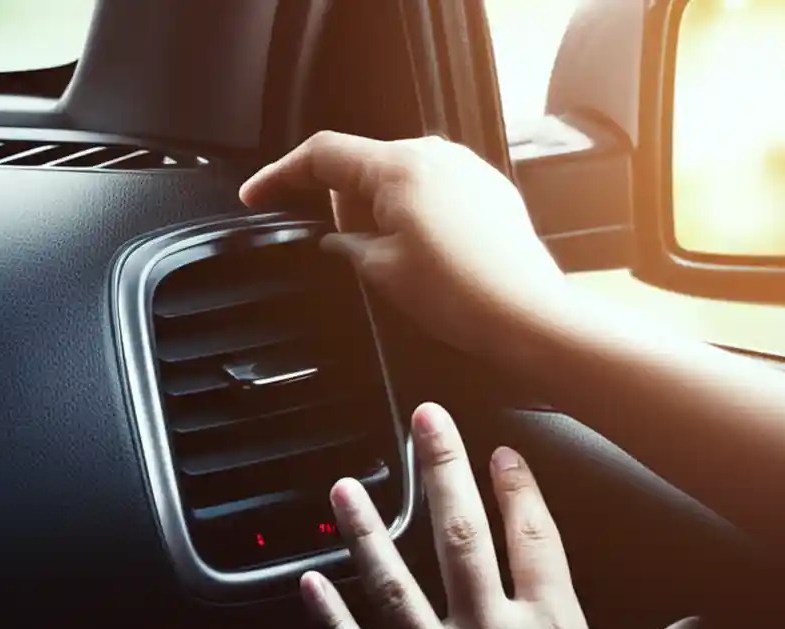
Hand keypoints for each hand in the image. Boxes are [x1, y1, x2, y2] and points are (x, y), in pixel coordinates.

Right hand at [240, 132, 578, 364]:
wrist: (527, 317)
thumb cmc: (460, 295)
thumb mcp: (380, 272)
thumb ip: (344, 243)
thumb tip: (334, 239)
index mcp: (400, 167)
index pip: (322, 154)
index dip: (280, 174)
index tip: (257, 196)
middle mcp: (435, 155)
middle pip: (360, 166)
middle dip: (341, 204)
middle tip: (343, 252)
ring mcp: (465, 169)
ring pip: (395, 179)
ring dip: (378, 212)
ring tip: (393, 264)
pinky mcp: (486, 190)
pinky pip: (430, 191)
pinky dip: (411, 215)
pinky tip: (421, 258)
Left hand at [301, 403, 698, 628]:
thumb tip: (702, 622)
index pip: (534, 538)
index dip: (519, 487)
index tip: (504, 450)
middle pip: (462, 537)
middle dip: (443, 473)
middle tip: (425, 423)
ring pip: (395, 587)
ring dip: (368, 533)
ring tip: (346, 487)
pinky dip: (331, 622)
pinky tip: (308, 582)